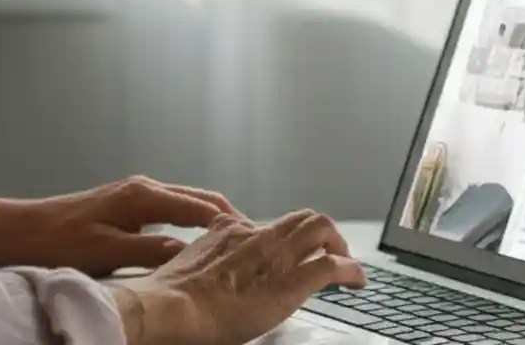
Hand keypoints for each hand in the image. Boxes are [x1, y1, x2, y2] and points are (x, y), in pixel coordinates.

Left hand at [0, 175, 246, 276]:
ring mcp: (135, 196)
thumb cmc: (57, 241)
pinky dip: (191, 223)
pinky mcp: (126, 207)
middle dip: (231, 217)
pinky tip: (197, 243)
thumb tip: (193, 255)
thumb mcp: (110, 253)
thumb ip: (155, 252)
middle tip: (258, 240)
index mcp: (145, 196)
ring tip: (236, 243)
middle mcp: (144, 189)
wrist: (19, 231)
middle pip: (201, 199)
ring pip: (187, 204)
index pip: (204, 208)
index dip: (233, 224)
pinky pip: (171, 211)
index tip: (259, 239)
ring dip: (212, 220)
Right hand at [110, 209, 366, 344]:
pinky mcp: (291, 281)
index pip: (262, 224)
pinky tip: (356, 281)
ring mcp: (275, 255)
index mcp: (225, 231)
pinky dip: (350, 270)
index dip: (279, 238)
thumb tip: (196, 284)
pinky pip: (332, 266)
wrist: (170, 308)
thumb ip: (199, 266)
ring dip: (339, 243)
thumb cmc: (168, 300)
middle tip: (327, 250)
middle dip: (319, 232)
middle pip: (299, 217)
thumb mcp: (182, 269)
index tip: (282, 252)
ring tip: (346, 261)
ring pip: (321, 227)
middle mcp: (254, 235)